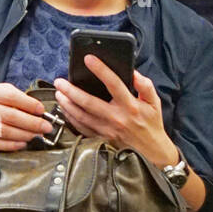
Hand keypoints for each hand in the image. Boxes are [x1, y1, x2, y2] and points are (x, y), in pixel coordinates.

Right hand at [0, 81, 53, 150]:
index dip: (29, 104)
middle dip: (32, 123)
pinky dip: (11, 145)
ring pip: (4, 131)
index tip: (41, 110)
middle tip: (46, 127)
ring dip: (24, 135)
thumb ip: (10, 95)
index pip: (10, 96)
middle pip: (10, 116)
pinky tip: (22, 143)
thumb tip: (34, 107)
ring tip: (36, 135)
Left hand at [53, 60, 178, 166]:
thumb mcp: (154, 102)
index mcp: (130, 106)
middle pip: (88, 102)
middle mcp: (116, 118)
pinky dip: (71, 118)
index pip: (113, 83)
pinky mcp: (100, 139)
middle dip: (71, 90)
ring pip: (81, 116)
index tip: (89, 59)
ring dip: (67, 104)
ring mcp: (106, 130)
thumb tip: (133, 72)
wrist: (151, 153)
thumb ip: (145, 85)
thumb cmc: (151, 125)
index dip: (100, 70)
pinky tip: (65, 110)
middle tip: (59, 81)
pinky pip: (81, 128)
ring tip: (58, 93)